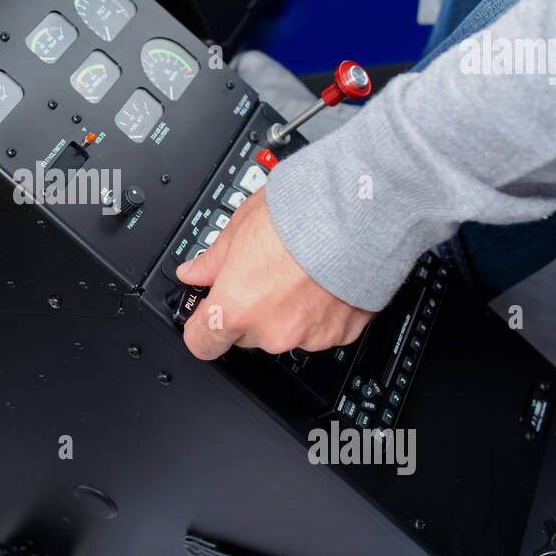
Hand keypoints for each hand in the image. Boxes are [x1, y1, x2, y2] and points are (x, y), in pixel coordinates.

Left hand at [176, 190, 373, 359]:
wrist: (360, 213)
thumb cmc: (302, 214)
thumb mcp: (240, 227)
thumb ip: (212, 260)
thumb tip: (195, 272)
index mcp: (236, 308)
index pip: (202, 342)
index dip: (200, 327)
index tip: (204, 315)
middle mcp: (271, 331)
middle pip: (245, 335)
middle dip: (247, 311)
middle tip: (261, 275)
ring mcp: (308, 336)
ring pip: (284, 332)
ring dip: (285, 312)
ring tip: (297, 273)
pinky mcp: (341, 333)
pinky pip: (320, 329)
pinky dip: (319, 312)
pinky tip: (322, 281)